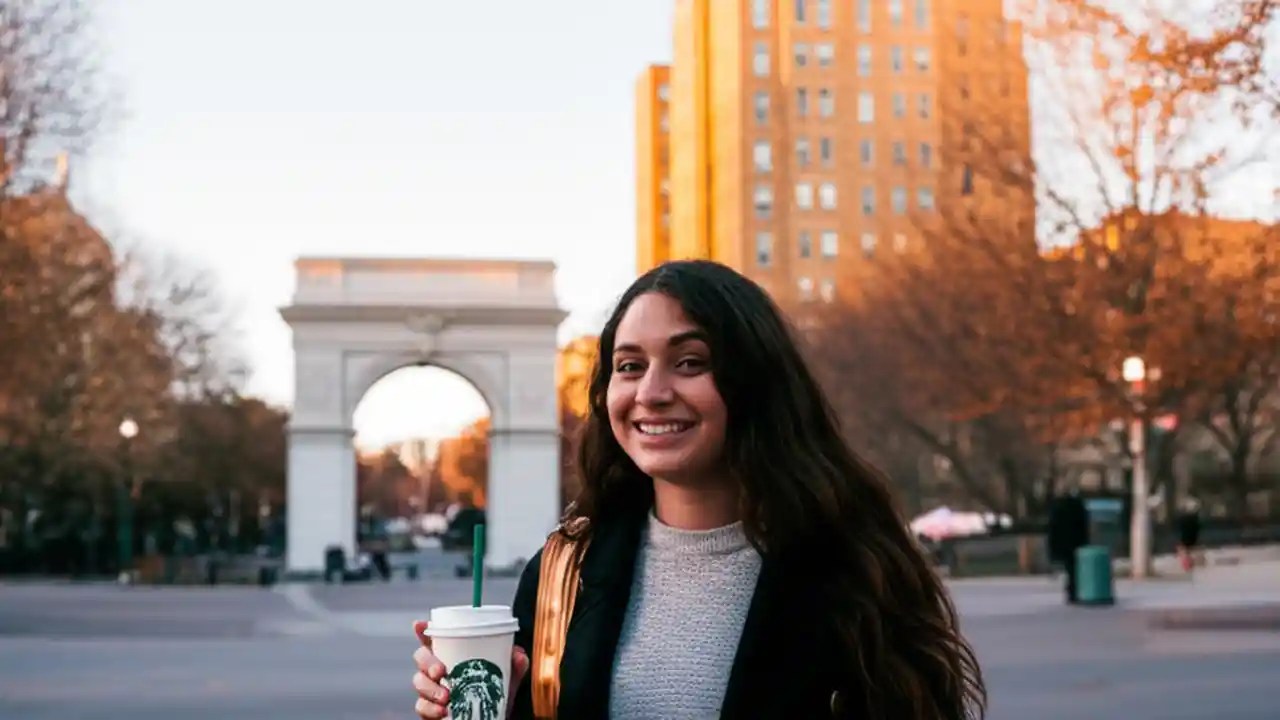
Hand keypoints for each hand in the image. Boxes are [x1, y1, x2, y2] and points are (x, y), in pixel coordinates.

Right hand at [412, 620, 530, 718]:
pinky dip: (430, 709)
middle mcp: (437, 669)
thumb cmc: (495, 691)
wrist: (493, 717)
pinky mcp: (429, 709)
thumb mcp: (508, 676)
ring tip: (446, 697)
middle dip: (428, 662)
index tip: (419, 624)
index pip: (434, 638)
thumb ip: (516, 663)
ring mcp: (431, 689)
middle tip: (441, 671)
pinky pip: (421, 706)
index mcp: (452, 654)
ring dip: (430, 689)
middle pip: (421, 657)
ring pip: (418, 681)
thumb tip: (517, 654)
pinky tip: (442, 712)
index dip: (423, 629)